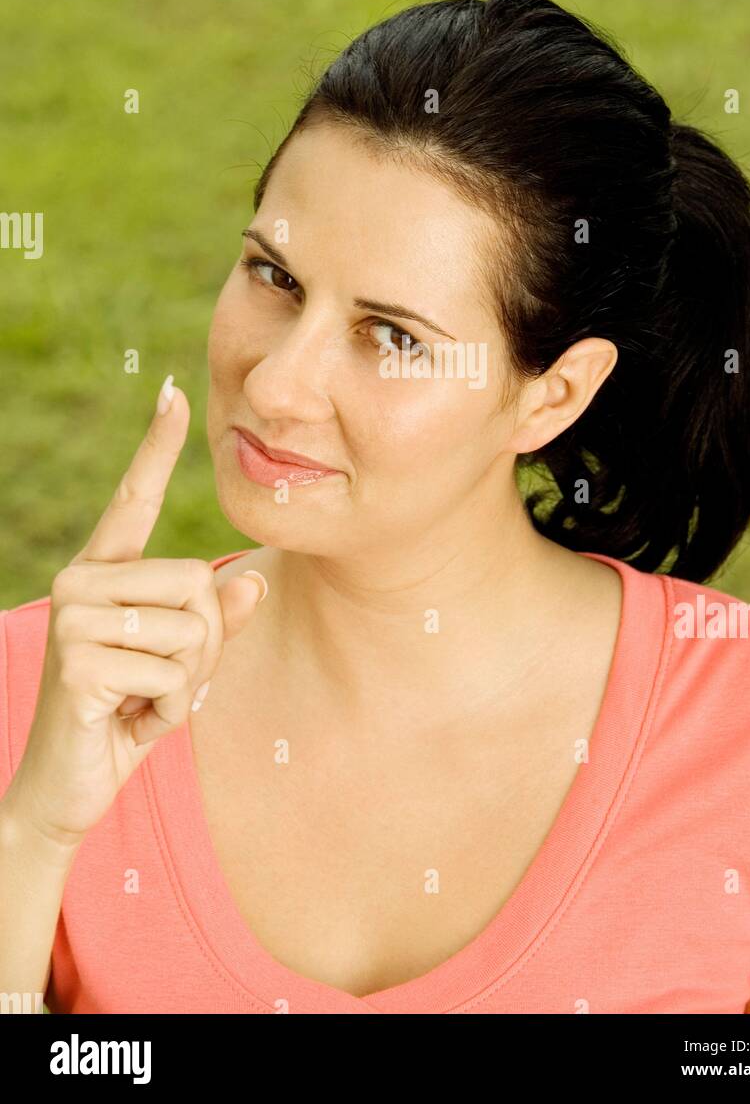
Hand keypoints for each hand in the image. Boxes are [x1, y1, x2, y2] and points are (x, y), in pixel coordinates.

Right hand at [3, 377, 264, 848]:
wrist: (67, 789)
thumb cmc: (126, 717)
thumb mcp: (180, 666)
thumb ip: (213, 624)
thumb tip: (252, 583)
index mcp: (104, 573)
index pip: (133, 500)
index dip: (155, 447)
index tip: (171, 391)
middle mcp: (81, 581)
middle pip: (199, 584)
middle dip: (204, 647)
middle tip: (160, 683)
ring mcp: (74, 617)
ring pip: (192, 630)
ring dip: (187, 683)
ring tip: (141, 701)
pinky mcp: (78, 660)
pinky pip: (174, 675)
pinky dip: (169, 712)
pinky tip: (129, 722)